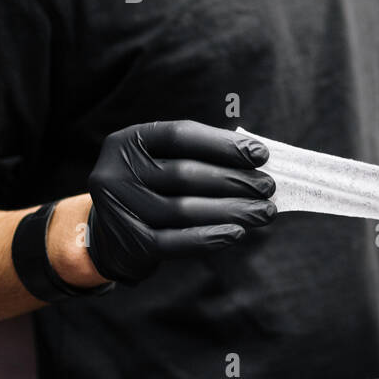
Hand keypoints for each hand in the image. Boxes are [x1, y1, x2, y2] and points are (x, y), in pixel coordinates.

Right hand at [85, 120, 276, 284]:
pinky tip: (237, 233)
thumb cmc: (152, 187)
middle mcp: (117, 172)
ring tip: (264, 211)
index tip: (261, 154)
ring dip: (232, 210)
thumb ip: (200, 155)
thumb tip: (256, 160)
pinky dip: (210, 237)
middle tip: (268, 187)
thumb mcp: (163, 160)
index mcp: (129, 142)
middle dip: (235, 180)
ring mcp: (121, 209)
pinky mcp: (130, 243)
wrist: (110, 235)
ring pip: (185, 210)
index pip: (181, 135)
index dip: (224, 145)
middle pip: (186, 174)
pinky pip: (176, 242)